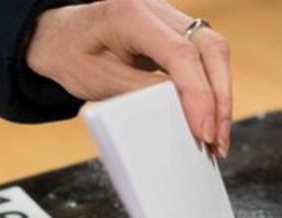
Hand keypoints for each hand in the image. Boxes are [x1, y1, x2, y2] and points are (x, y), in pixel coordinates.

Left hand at [26, 0, 232, 155]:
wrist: (60, 36)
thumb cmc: (71, 53)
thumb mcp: (96, 80)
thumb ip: (139, 91)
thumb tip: (180, 110)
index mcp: (129, 14)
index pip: (181, 53)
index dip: (198, 95)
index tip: (203, 132)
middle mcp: (156, 8)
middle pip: (209, 47)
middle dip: (220, 98)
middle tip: (217, 141)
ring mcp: (170, 17)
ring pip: (214, 50)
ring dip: (221, 94)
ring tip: (216, 136)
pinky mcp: (177, 31)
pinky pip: (206, 55)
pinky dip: (212, 87)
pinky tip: (209, 116)